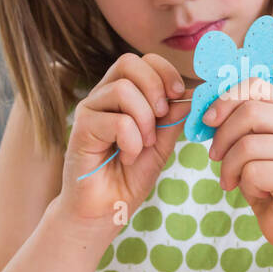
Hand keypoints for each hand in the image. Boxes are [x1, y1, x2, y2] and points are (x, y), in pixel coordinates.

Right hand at [62, 52, 189, 224]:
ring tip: (144, 146)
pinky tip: (127, 158)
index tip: (179, 94)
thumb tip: (192, 94)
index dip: (165, 71)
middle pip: (128, 63)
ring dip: (144, 120)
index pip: (142, 61)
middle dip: (155, 87)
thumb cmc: (129, 177)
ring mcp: (90, 111)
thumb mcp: (161, 144)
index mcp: (123, 94)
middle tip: (161, 117)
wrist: (105, 210)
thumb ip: (173, 119)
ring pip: (123, 90)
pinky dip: (132, 141)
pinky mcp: (80, 129)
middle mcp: (103, 97)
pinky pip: (117, 121)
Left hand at [203, 76, 272, 256]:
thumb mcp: (251, 145)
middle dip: (222, 137)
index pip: (255, 86)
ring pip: (247, 145)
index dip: (225, 100)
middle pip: (249, 112)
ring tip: (235, 180)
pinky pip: (253, 172)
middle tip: (214, 157)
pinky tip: (260, 193)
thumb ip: (237, 123)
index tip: (208, 121)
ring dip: (229, 167)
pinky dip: (245, 185)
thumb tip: (206, 111)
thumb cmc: (269, 182)